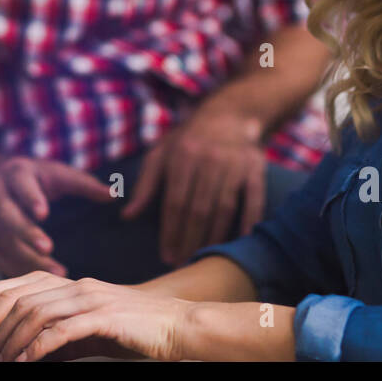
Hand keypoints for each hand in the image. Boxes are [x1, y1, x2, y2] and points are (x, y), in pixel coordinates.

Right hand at [0, 153, 113, 277]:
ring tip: (57, 272)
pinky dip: (15, 269)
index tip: (44, 213)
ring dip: (26, 258)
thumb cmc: (34, 178)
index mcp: (15, 174)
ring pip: (1, 240)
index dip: (31, 198)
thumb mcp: (56, 173)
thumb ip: (84, 184)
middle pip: (6, 215)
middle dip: (25, 232)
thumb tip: (115, 194)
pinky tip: (38, 283)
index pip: (21, 184)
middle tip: (48, 248)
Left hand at [0, 271, 191, 361]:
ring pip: (33, 313)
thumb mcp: (81, 330)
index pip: (8, 286)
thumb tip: (10, 350)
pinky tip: (23, 364)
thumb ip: (48, 334)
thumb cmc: (128, 331)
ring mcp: (88, 298)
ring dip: (8, 341)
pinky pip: (60, 330)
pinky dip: (35, 349)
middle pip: (14, 298)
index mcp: (64, 283)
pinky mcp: (103, 317)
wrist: (174, 325)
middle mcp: (72, 285)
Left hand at [122, 102, 267, 265]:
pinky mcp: (255, 169)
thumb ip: (145, 185)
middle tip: (183, 265)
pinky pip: (253, 199)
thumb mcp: (161, 154)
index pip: (174, 202)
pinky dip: (249, 222)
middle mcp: (209, 159)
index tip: (165, 256)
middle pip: (198, 209)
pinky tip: (241, 242)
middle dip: (189, 241)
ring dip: (214, 238)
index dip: (170, 232)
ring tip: (204, 259)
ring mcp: (234, 164)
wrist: (229, 115)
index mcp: (182, 156)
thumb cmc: (188, 140)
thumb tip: (126, 215)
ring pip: (223, 208)